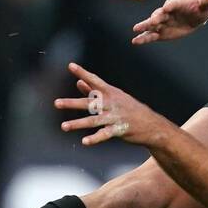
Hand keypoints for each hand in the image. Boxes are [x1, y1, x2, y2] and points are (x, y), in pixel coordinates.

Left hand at [55, 61, 169, 146]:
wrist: (151, 124)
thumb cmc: (129, 109)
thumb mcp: (114, 97)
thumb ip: (94, 90)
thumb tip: (78, 82)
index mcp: (110, 93)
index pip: (94, 80)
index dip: (82, 72)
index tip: (70, 65)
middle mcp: (111, 103)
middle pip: (89, 103)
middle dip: (72, 103)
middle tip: (56, 103)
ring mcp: (114, 117)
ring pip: (93, 120)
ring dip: (77, 123)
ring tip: (63, 126)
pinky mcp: (119, 130)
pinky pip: (104, 135)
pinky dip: (94, 139)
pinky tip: (84, 142)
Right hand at [130, 0, 207, 45]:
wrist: (197, 12)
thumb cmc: (201, 6)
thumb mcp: (205, 4)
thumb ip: (207, 1)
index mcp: (177, 3)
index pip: (173, 4)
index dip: (171, 6)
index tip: (167, 8)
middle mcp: (167, 12)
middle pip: (160, 14)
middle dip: (156, 17)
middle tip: (153, 20)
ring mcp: (163, 22)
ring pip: (152, 25)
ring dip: (145, 27)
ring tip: (136, 31)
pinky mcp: (161, 32)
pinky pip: (151, 35)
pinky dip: (144, 38)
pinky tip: (135, 41)